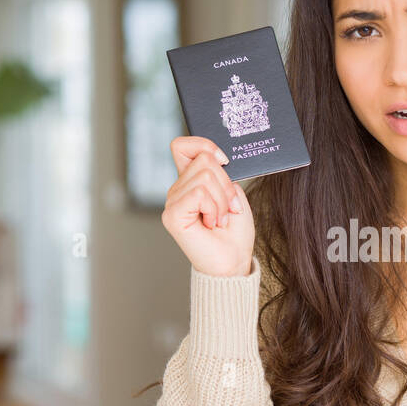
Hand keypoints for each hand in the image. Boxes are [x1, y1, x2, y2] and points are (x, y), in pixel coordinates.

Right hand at [162, 136, 254, 277]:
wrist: (233, 261)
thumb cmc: (234, 232)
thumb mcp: (233, 193)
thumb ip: (221, 172)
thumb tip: (214, 157)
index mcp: (190, 181)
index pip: (182, 146)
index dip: (203, 144)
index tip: (224, 161)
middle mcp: (178, 189)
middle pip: (203, 159)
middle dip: (225, 183)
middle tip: (228, 208)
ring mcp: (172, 202)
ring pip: (205, 176)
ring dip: (222, 200)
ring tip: (219, 219)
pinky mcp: (172, 215)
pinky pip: (199, 193)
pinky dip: (213, 207)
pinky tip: (211, 223)